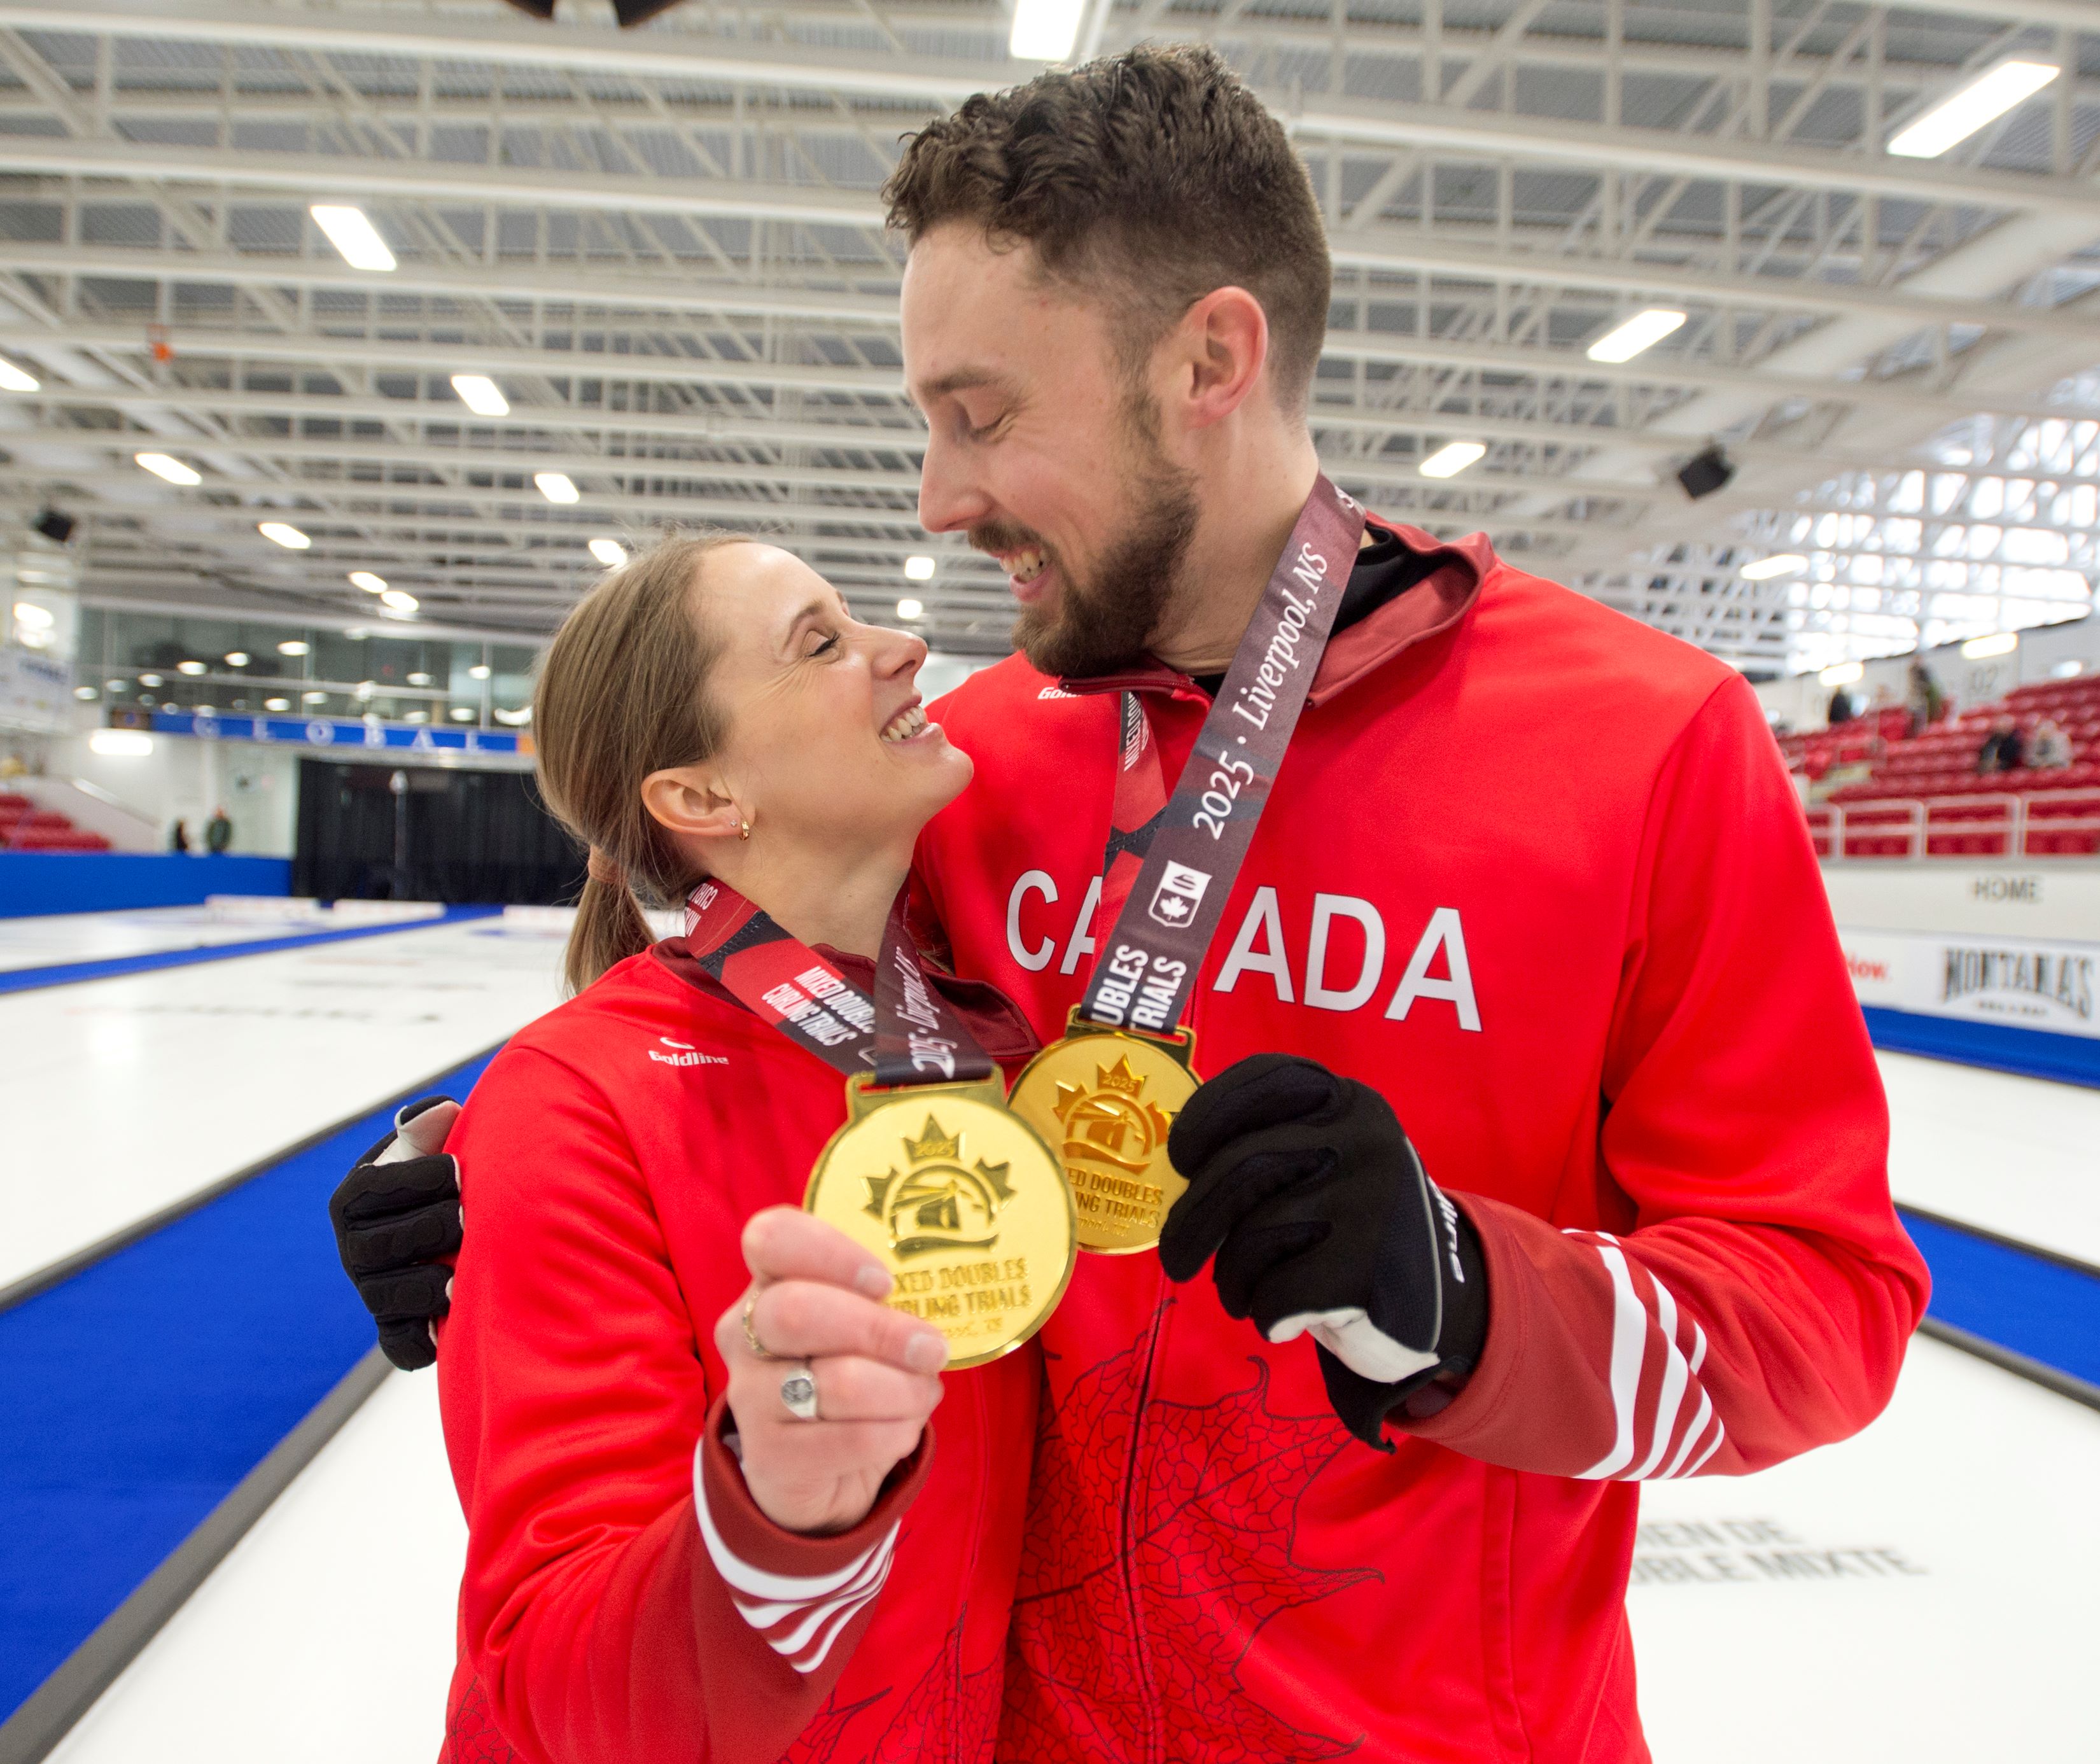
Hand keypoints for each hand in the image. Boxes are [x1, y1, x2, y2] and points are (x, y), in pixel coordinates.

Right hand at [329, 1098, 462, 1369]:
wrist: (461, 1224)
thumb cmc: (447, 1172)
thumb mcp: (434, 1142)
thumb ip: (429, 1125)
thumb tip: (439, 1114)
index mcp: (355, 1197)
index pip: (375, 1189)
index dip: (419, 1181)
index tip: (459, 1171)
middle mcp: (354, 1247)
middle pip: (379, 1246)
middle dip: (428, 1230)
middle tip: (468, 1220)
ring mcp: (372, 1290)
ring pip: (386, 1297)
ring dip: (426, 1287)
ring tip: (462, 1278)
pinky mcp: (395, 1327)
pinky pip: (399, 1344)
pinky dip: (419, 1344)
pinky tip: (447, 1334)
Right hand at [714, 1208, 949, 1534]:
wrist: (817, 1469)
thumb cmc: (850, 1372)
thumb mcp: (861, 1326)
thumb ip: (884, 1304)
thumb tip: (939, 1302)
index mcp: (768, 1281)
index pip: (772, 1239)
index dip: (830, 1253)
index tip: (885, 1282)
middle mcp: (745, 1332)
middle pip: (797, 1310)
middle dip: (880, 1329)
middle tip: (932, 1348)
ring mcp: (749, 1395)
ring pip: (834, 1382)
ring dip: (901, 1389)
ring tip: (925, 1391)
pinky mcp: (768, 1455)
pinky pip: (849, 1438)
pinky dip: (893, 1433)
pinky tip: (903, 1429)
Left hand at [1159, 1053, 1486, 1447]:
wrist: (1447, 1304)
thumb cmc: (1356, 1230)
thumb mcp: (1329, 1166)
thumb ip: (1270, 1148)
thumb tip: (1177, 1167)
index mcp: (1351, 1103)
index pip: (1265, 1081)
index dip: (1208, 1115)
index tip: (1185, 1157)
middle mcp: (1366, 1140)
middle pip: (1240, 1167)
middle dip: (1194, 1220)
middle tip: (1177, 1259)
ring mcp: (1373, 1202)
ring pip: (1254, 1236)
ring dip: (1234, 1278)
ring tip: (1246, 1293)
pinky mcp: (1370, 1270)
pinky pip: (1278, 1294)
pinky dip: (1268, 1315)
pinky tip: (1288, 1321)